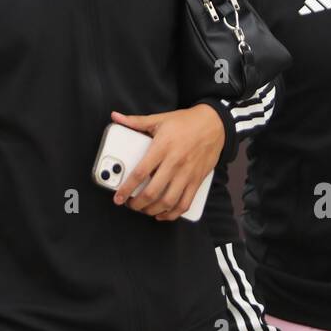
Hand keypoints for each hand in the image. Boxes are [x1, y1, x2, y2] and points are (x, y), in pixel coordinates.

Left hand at [110, 104, 224, 221]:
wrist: (214, 124)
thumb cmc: (185, 122)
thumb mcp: (159, 119)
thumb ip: (136, 121)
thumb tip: (115, 116)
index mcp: (162, 147)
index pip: (140, 172)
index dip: (127, 188)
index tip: (118, 197)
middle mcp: (175, 163)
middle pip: (153, 192)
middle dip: (137, 203)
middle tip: (129, 204)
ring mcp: (187, 174)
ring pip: (168, 201)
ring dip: (152, 210)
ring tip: (143, 209)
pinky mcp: (197, 181)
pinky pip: (185, 203)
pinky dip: (173, 213)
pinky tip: (163, 214)